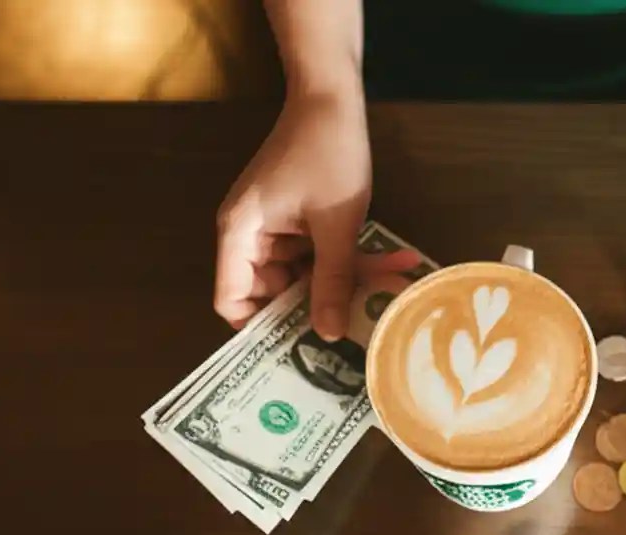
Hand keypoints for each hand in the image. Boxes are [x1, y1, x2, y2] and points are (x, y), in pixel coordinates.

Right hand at [215, 90, 372, 339]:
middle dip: (316, 305)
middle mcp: (250, 234)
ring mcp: (276, 227)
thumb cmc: (327, 153)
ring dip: (344, 280)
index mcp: (240, 233)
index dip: (257, 327)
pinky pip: (319, 253)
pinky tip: (394, 260)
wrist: (333, 98)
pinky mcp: (299, 220)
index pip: (231, 299)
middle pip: (272, 292)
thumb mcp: (336, 224)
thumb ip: (331, 280)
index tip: (296, 346)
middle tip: (358, 321)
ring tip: (389, 284)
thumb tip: (328, 333)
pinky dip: (349, 258)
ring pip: (305, 274)